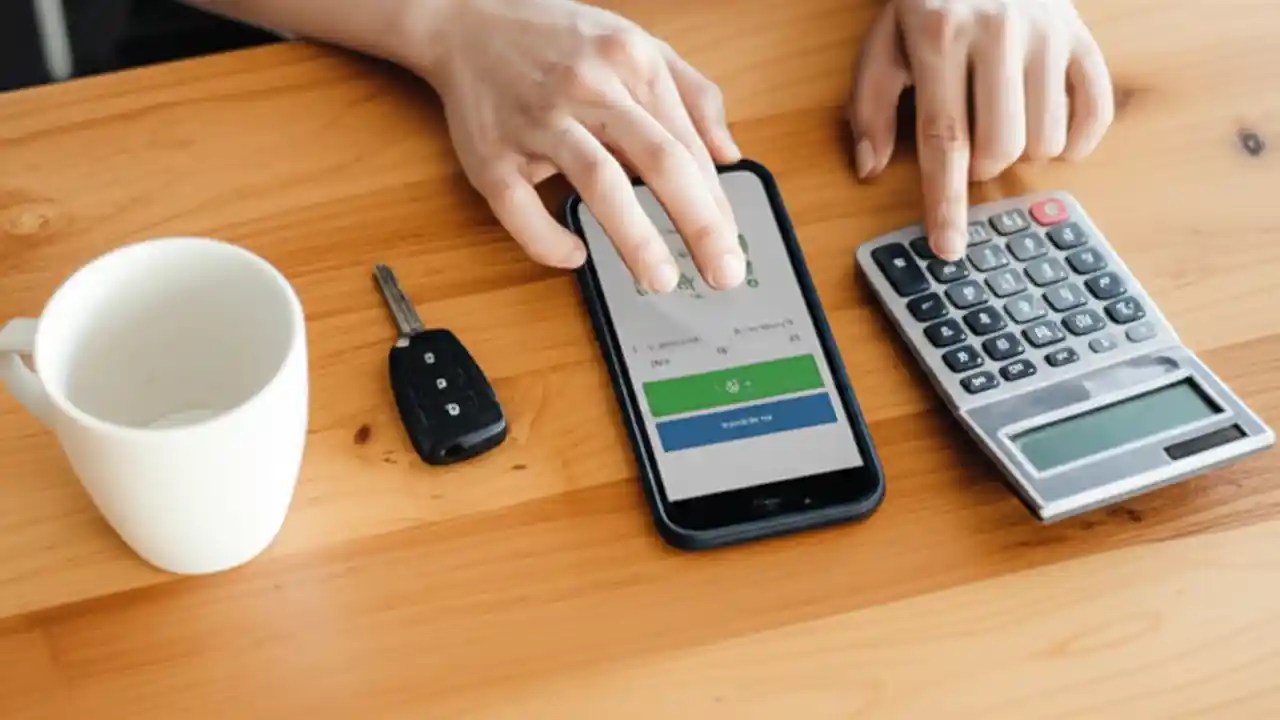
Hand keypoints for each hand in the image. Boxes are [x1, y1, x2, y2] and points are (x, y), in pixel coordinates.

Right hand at [418, 0, 744, 291]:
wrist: (466, 18)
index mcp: (630, 61)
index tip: (733, 246)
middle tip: (723, 274)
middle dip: (698, 224)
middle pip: (658, 160)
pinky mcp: (492, 155)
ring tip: (661, 279)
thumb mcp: (636, 44)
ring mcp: (538, 122)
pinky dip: (549, 242)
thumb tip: (729, 154)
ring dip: (635, 237)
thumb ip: (692, 93)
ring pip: (598, 181)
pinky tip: (574, 255)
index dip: (716, 203)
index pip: (687, 144)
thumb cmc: (559, 41)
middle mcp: (588, 87)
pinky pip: (522, 209)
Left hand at [848, 0, 1114, 259]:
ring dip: (1024, 154)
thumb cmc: (927, 2)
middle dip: (982, 170)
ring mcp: (1048, 33)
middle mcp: (999, 33)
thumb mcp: (883, 43)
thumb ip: (872, 105)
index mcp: (939, 37)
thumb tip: (869, 167)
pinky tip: (1053, 136)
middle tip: (970, 150)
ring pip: (1047, 136)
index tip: (948, 246)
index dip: (946, 200)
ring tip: (1004, 128)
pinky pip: (1096, 109)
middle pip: (1000, 145)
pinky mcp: (1082, 35)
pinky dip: (1078, 140)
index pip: (944, 139)